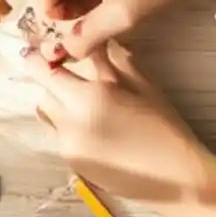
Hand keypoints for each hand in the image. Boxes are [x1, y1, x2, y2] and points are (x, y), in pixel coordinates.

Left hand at [30, 43, 215, 204]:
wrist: (175, 177)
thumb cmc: (164, 127)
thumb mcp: (142, 85)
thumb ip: (111, 60)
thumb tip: (91, 39)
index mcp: (90, 97)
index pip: (44, 70)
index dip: (40, 59)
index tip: (48, 53)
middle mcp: (70, 122)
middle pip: (43, 91)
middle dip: (53, 82)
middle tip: (73, 78)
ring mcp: (68, 145)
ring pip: (47, 114)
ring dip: (58, 104)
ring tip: (84, 105)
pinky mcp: (71, 163)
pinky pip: (57, 135)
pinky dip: (67, 126)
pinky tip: (93, 129)